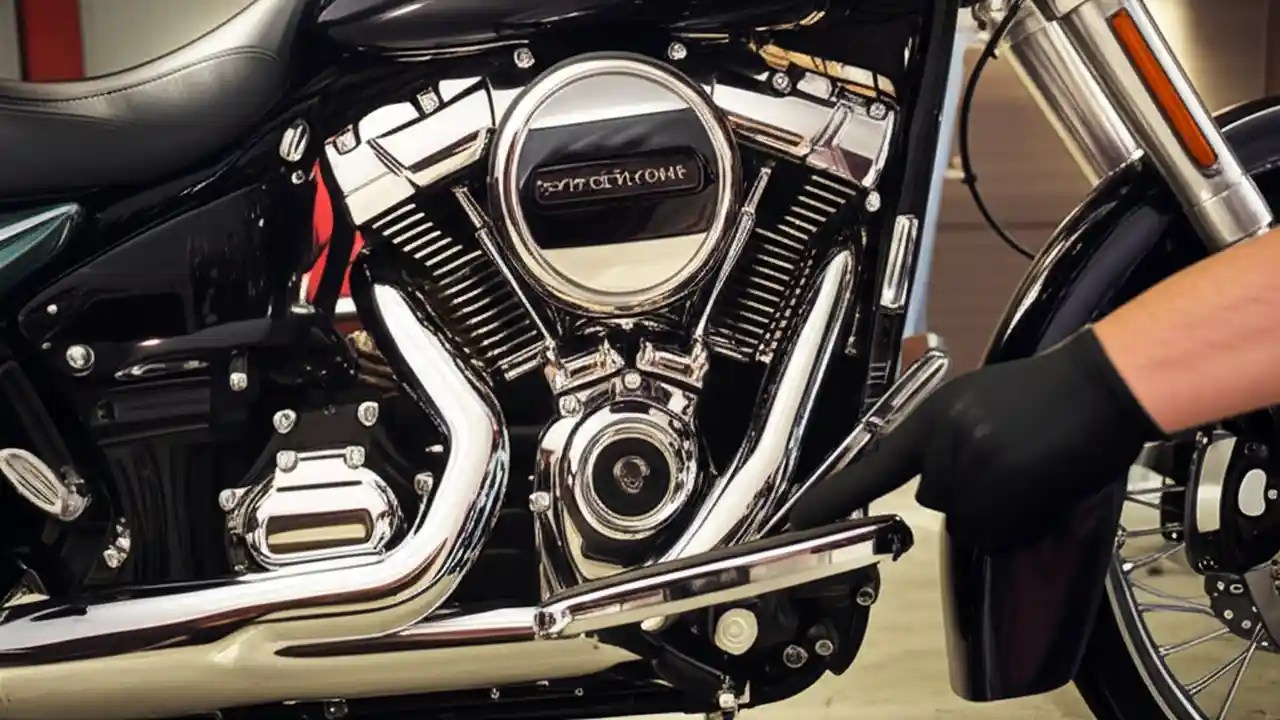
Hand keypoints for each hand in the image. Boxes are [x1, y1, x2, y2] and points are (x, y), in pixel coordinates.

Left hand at [789, 329, 1161, 549]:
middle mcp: (945, 440)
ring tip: (1026, 473)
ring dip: (994, 510)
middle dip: (966, 493)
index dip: (833, 496)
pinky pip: (995, 532)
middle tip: (1007, 463)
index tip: (798, 517)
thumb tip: (929, 477)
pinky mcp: (1008, 488)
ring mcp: (976, 465)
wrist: (1099, 386)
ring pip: (966, 519)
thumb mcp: (977, 401)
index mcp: (933, 416)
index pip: (873, 464)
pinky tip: (1037, 489)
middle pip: (933, 498)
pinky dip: (1015, 524)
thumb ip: (944, 436)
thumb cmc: (1045, 393)